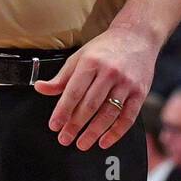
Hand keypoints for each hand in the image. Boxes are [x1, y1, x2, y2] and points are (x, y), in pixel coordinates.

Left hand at [35, 24, 157, 150]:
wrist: (136, 36)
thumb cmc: (104, 48)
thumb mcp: (79, 57)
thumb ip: (61, 77)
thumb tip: (40, 88)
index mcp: (91, 62)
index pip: (74, 91)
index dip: (63, 111)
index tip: (54, 126)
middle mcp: (109, 72)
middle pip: (90, 105)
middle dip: (75, 125)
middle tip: (65, 139)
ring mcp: (126, 83)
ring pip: (108, 114)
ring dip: (93, 132)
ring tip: (82, 144)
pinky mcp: (140, 92)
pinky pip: (128, 117)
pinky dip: (116, 132)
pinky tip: (104, 141)